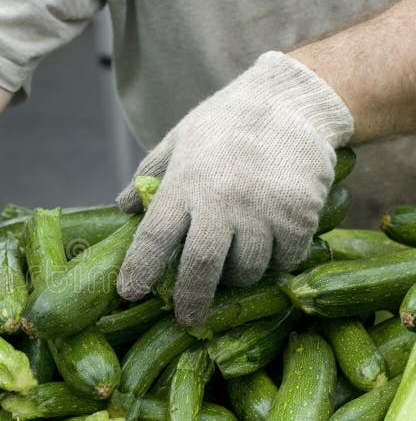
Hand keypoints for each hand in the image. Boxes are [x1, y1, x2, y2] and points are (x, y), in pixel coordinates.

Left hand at [116, 51, 352, 325]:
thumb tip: (122, 207)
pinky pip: (285, 259)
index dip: (139, 271)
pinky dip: (277, 262)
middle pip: (200, 269)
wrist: (292, 101)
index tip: (129, 294)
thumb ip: (149, 175)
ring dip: (239, 277)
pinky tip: (272, 249)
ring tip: (236, 266)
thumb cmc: (227, 121)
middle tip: (186, 320)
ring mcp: (262, 212)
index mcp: (184, 185)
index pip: (153, 239)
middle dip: (191, 301)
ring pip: (247, 270)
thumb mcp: (178, 140)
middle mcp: (220, 203)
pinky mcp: (299, 216)